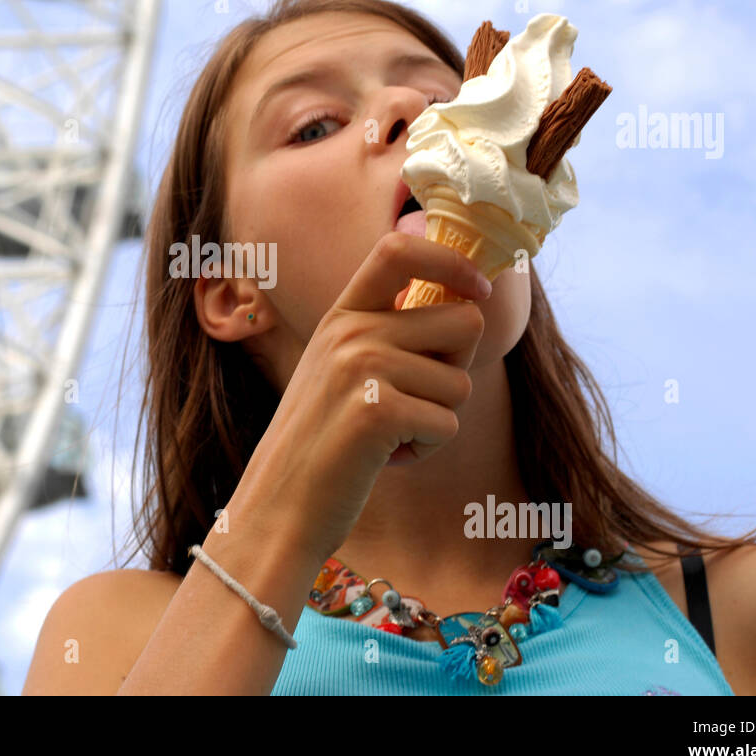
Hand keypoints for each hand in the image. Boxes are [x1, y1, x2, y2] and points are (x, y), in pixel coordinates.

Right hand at [236, 232, 490, 562]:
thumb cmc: (322, 444)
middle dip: (457, 367)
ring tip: (389, 436)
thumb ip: (385, 334)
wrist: (277, 506)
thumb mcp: (340, 370)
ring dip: (438, 419)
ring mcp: (362, 368)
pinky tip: (386, 457)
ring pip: (460, 382)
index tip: (478, 289)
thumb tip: (468, 305)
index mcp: (342, 315)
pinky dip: (427, 449)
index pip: (398, 249)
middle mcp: (350, 332)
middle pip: (465, 322)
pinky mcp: (377, 412)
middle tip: (415, 401)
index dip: (452, 260)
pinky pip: (448, 424)